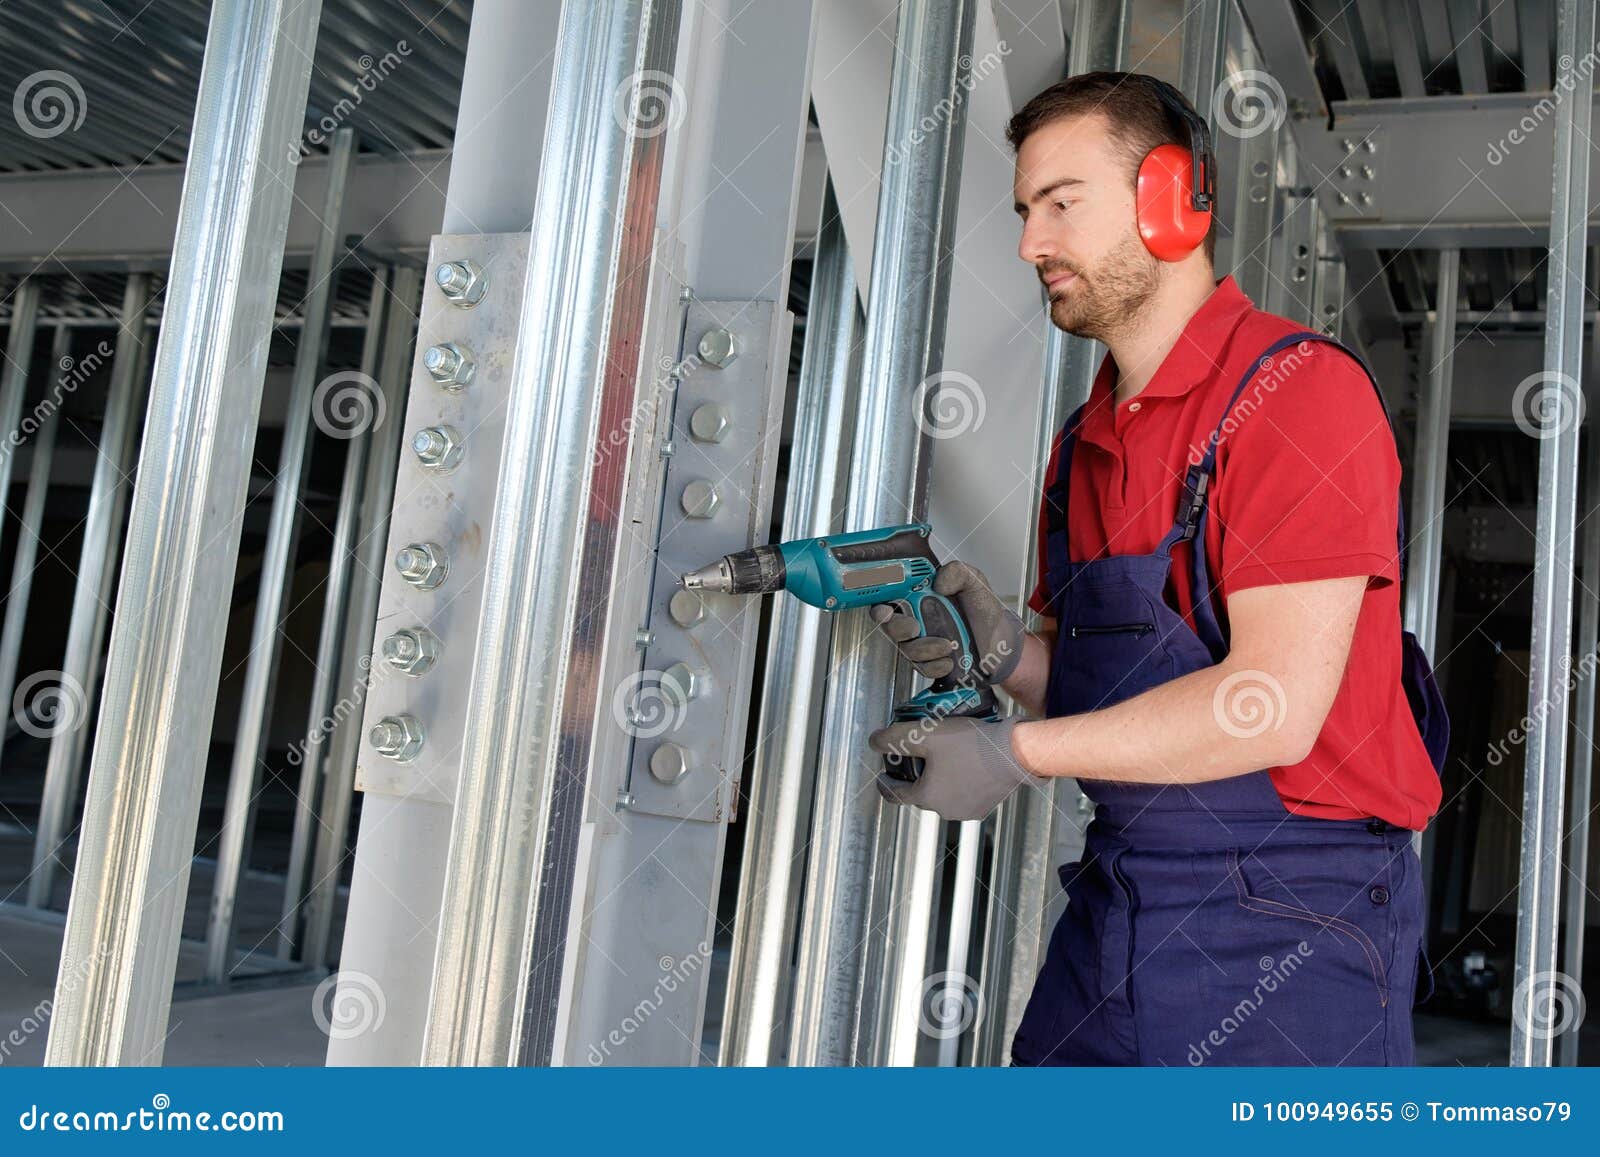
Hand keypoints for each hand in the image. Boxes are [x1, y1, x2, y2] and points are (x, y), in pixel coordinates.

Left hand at [867, 715, 1033, 820]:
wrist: (1014, 753)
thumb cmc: (971, 745)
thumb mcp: (925, 734)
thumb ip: (895, 739)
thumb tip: (874, 742)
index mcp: (927, 797)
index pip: (895, 795)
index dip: (885, 783)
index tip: (883, 776)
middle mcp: (945, 810)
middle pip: (920, 793)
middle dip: (914, 776)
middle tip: (916, 756)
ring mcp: (967, 810)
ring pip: (943, 794)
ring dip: (938, 779)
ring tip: (942, 757)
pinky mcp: (985, 806)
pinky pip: (964, 794)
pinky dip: (958, 782)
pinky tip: (963, 764)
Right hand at [868, 560, 1025, 681]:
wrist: (1003, 646)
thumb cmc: (987, 614)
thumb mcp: (976, 583)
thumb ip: (958, 572)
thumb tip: (939, 581)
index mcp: (922, 595)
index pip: (888, 596)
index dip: (881, 603)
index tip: (887, 609)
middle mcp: (917, 617)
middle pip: (889, 625)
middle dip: (900, 629)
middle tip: (916, 628)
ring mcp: (920, 641)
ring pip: (905, 648)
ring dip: (924, 649)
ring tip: (947, 645)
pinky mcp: (927, 662)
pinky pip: (920, 668)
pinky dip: (934, 666)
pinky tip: (948, 660)